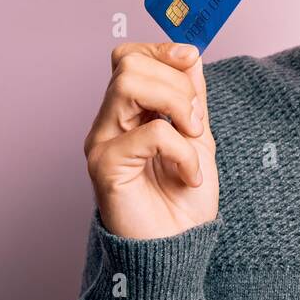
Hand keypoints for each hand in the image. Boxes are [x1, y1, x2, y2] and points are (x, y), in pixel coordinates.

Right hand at [83, 42, 216, 239]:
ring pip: (129, 84)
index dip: (161, 50)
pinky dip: (182, 150)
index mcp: (128, 113)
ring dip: (176, 105)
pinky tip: (189, 174)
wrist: (177, 249)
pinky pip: (150, 134)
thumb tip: (190, 54)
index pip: (128, 57)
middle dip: (175, 83)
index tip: (190, 58)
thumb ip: (191, 97)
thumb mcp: (198, 138)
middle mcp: (108, 123)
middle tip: (195, 121)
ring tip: (193, 138)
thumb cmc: (184, 200)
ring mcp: (101, 143)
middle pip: (128, 63)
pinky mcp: (104, 166)